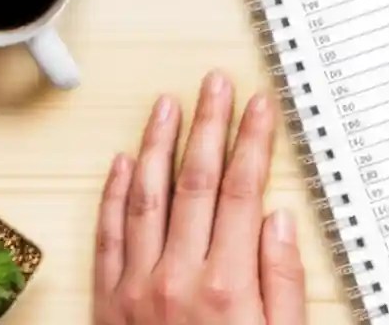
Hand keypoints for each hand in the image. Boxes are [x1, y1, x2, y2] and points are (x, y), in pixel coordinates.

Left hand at [94, 71, 305, 324]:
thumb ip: (282, 282)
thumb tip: (277, 221)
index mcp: (226, 285)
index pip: (242, 190)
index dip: (252, 141)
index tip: (258, 107)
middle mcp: (176, 278)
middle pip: (194, 181)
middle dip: (207, 124)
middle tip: (213, 84)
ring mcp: (135, 289)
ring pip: (143, 196)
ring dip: (155, 144)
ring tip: (167, 105)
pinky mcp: (107, 304)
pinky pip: (107, 235)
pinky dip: (111, 194)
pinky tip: (120, 164)